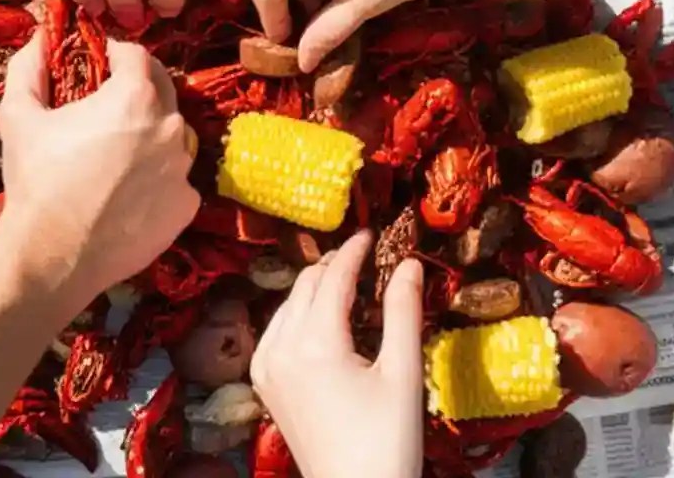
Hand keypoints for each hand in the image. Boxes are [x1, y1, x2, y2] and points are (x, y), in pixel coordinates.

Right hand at [0, 32, 199, 299]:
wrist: (52, 254)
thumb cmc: (35, 180)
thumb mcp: (19, 115)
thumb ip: (29, 67)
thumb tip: (39, 35)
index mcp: (135, 97)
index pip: (137, 55)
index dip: (116, 56)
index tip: (100, 66)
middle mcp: (170, 127)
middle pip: (162, 92)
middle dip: (138, 92)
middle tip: (107, 111)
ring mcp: (183, 169)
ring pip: (172, 138)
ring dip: (150, 138)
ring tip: (116, 159)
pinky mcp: (186, 206)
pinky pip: (176, 181)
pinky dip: (157, 182)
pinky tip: (127, 195)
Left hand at [251, 232, 423, 477]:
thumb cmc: (387, 441)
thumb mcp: (403, 374)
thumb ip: (404, 313)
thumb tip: (409, 263)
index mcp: (315, 343)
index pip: (333, 277)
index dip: (353, 251)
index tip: (372, 233)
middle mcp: (281, 348)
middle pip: (306, 285)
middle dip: (334, 266)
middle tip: (365, 257)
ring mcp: (267, 366)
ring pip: (288, 305)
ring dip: (314, 288)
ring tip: (347, 283)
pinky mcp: (264, 382)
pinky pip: (276, 330)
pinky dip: (298, 314)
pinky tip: (321, 318)